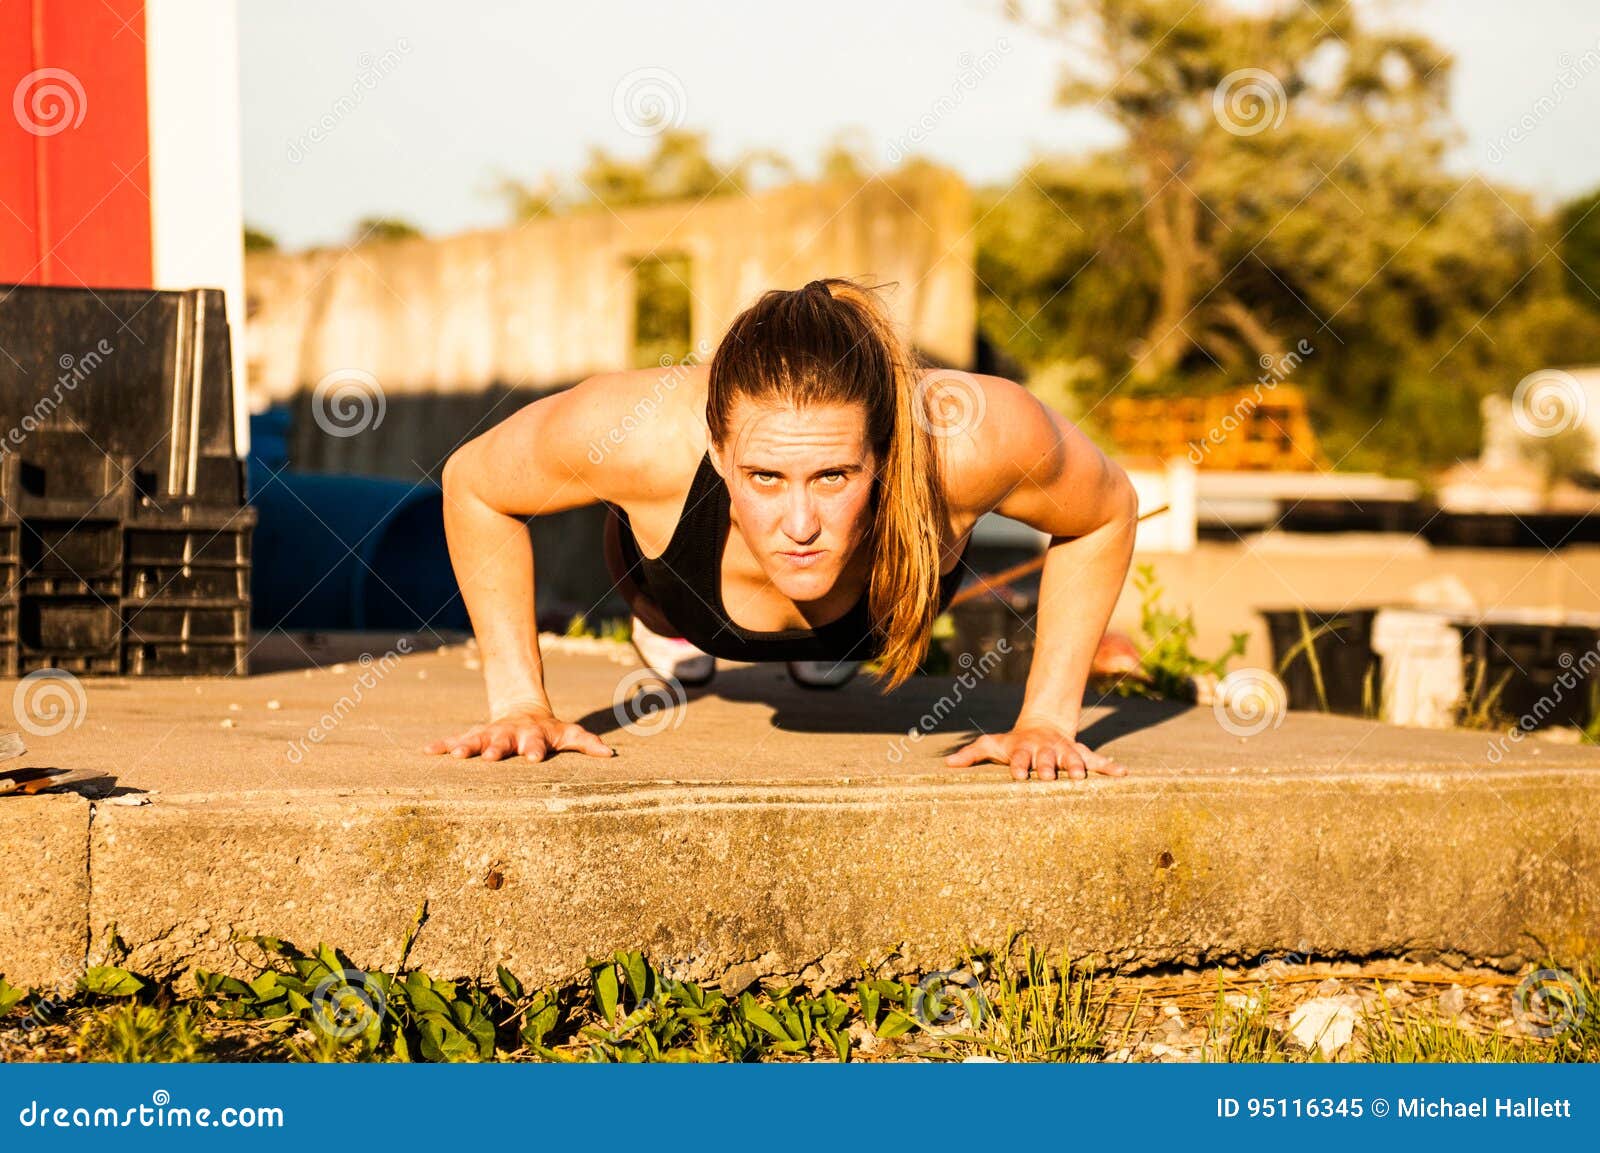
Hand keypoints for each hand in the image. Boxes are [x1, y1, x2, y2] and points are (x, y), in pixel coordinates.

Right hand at [422, 707, 614, 761]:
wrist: (523, 710)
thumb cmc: (549, 731)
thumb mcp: (568, 734)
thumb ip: (587, 743)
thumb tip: (609, 754)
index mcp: (533, 735)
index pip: (536, 743)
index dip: (535, 750)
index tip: (534, 759)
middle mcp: (509, 733)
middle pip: (503, 740)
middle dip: (496, 749)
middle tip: (491, 757)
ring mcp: (489, 733)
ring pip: (476, 739)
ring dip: (466, 747)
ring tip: (456, 755)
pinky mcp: (473, 736)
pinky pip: (454, 739)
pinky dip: (442, 745)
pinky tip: (427, 751)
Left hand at [944, 717, 1123, 780]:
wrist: (1043, 724)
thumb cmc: (1013, 743)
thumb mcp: (992, 745)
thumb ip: (971, 754)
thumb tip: (945, 764)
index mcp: (1024, 749)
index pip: (1020, 758)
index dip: (1019, 765)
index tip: (1019, 775)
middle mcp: (1045, 750)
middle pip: (1047, 759)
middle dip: (1049, 767)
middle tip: (1050, 776)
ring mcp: (1064, 752)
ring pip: (1073, 759)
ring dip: (1077, 767)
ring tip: (1082, 776)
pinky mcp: (1081, 754)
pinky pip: (1098, 761)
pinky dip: (1110, 767)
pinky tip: (1123, 773)